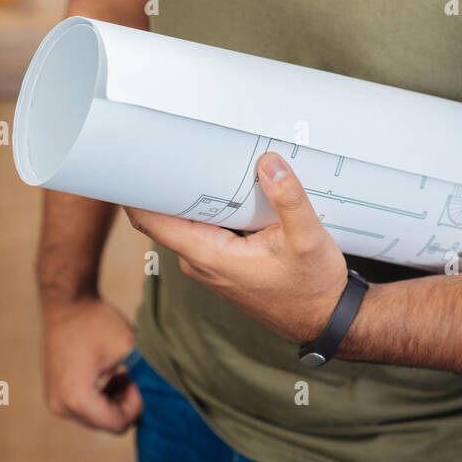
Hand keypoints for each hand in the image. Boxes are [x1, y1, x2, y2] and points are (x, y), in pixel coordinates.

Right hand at [41, 296, 142, 433]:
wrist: (67, 303)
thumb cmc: (96, 322)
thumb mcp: (128, 347)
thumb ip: (144, 376)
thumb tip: (160, 399)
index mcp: (78, 398)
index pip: (118, 424)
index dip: (135, 404)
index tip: (136, 378)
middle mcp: (61, 407)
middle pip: (106, 424)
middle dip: (123, 402)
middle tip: (130, 374)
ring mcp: (55, 403)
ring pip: (97, 418)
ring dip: (113, 400)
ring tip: (120, 373)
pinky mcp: (55, 396)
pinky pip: (85, 410)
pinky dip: (100, 398)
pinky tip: (108, 375)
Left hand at [124, 152, 347, 342]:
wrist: (324, 318)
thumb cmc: (313, 286)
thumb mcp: (307, 238)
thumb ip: (288, 198)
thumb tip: (268, 162)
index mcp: (209, 256)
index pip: (151, 221)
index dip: (137, 190)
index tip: (139, 159)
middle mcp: (200, 262)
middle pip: (166, 214)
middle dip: (169, 180)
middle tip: (180, 143)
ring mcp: (209, 263)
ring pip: (186, 220)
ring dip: (193, 192)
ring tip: (205, 156)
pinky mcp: (221, 262)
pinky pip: (201, 227)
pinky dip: (208, 206)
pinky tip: (226, 186)